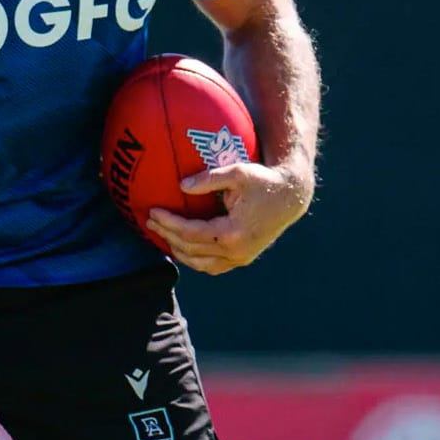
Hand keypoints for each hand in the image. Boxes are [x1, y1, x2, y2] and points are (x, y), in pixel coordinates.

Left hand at [145, 163, 311, 275]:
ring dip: (178, 251)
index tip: (153, 211)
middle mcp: (235, 251)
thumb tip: (181, 185)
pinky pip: (212, 266)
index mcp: (232, 232)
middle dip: (167, 235)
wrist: (289, 198)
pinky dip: (195, 258)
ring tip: (162, 234)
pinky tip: (182, 246)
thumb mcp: (238, 172)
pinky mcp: (242, 259)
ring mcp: (240, 258)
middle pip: (191, 250)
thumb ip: (209, 179)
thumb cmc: (263, 180)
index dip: (169, 223)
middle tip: (150, 221)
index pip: (191, 233)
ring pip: (200, 264)